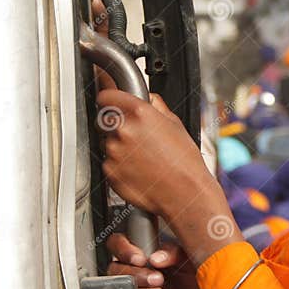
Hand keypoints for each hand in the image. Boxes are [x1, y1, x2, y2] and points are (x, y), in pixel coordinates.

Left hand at [98, 91, 243, 266]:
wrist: (184, 193)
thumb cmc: (184, 162)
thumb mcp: (175, 125)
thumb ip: (156, 106)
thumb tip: (148, 98)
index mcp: (139, 113)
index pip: (107, 96)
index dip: (107, 98)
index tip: (107, 101)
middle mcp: (123, 130)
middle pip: (104, 119)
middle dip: (114, 125)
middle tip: (133, 137)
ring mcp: (114, 151)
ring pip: (106, 142)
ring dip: (117, 146)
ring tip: (141, 157)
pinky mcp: (110, 171)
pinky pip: (108, 162)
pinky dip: (118, 165)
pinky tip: (137, 169)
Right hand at [107, 233, 215, 288]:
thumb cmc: (201, 277)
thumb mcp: (189, 257)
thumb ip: (172, 252)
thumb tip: (155, 258)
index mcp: (144, 252)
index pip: (119, 244)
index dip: (125, 250)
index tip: (141, 259)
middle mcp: (136, 271)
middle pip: (115, 268)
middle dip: (135, 274)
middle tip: (158, 279)